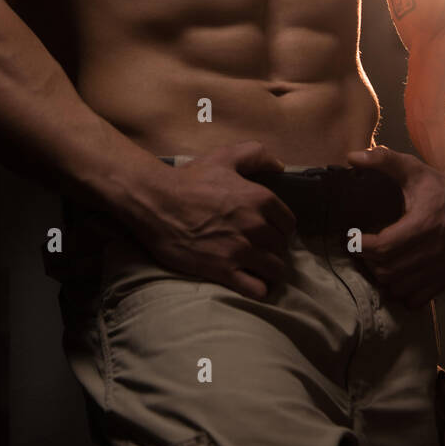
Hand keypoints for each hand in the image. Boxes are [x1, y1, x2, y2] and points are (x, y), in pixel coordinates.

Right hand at [135, 141, 296, 300]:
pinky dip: (259, 289)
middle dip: (274, 249)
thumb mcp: (224, 157)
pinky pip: (257, 290)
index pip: (288, 224)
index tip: (269, 231)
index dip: (280, 228)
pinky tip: (250, 283)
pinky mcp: (224, 271)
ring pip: (275, 270)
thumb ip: (256, 155)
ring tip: (258, 268)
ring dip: (269, 271)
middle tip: (260, 249)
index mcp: (260, 199)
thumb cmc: (190, 179)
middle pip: (282, 248)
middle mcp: (256, 226)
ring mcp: (241, 250)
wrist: (156, 202)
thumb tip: (280, 167)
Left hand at [345, 145, 444, 308]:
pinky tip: (396, 277)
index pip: (383, 246)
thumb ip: (382, 160)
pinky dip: (402, 292)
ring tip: (376, 262)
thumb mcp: (411, 168)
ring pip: (399, 287)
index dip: (361, 245)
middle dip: (369, 262)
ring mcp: (439, 267)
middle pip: (387, 270)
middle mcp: (432, 250)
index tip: (351, 237)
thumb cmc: (437, 185)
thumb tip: (352, 156)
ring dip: (383, 278)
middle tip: (362, 249)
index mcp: (422, 224)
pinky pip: (417, 298)